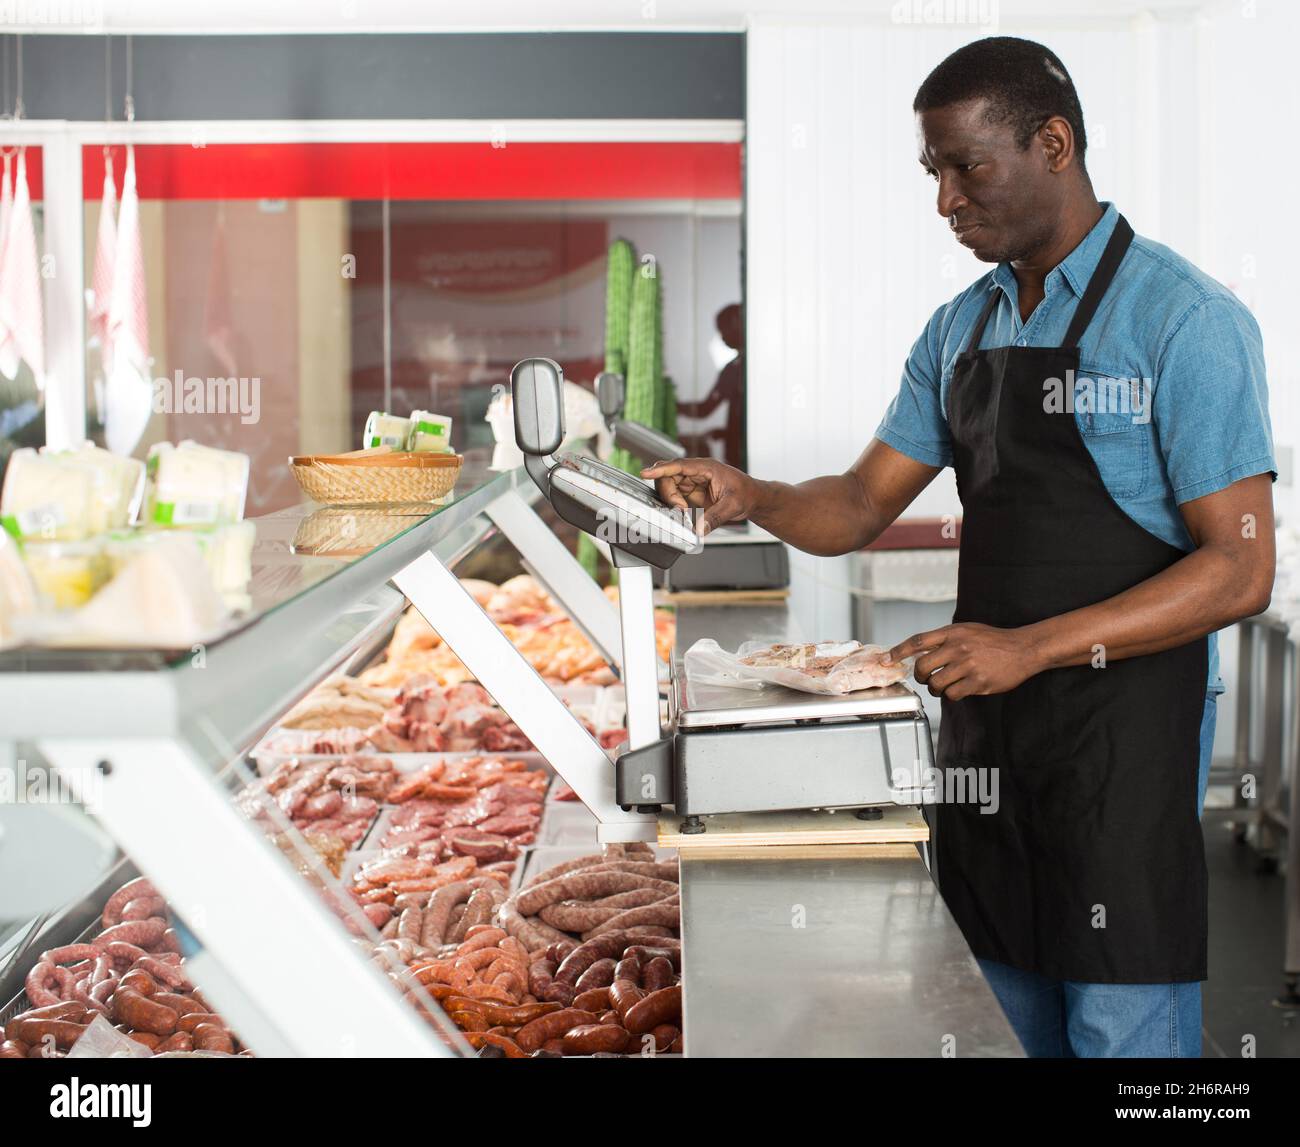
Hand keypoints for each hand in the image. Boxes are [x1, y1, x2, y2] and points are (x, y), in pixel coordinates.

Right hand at [640, 457, 761, 535]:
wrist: (753, 498)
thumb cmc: (747, 494)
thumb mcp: (732, 506)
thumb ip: (714, 517)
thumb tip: (698, 529)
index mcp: (707, 468)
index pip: (679, 466)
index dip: (661, 469)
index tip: (646, 473)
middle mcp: (697, 472)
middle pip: (669, 476)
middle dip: (668, 493)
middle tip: (679, 509)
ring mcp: (694, 481)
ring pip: (670, 486)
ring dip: (671, 500)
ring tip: (684, 512)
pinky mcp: (692, 492)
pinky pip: (676, 496)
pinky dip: (675, 505)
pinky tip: (684, 513)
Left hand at [887, 623, 1040, 699]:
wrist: (1023, 649)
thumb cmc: (992, 641)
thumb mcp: (966, 630)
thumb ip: (944, 639)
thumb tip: (918, 652)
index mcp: (953, 632)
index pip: (918, 641)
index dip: (898, 651)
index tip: (887, 659)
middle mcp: (958, 647)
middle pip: (922, 666)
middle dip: (920, 676)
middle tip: (926, 678)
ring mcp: (968, 666)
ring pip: (936, 684)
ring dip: (935, 689)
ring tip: (943, 686)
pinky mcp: (978, 682)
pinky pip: (952, 694)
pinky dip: (951, 694)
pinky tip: (959, 689)